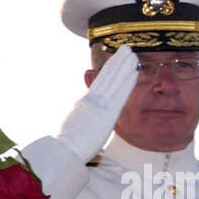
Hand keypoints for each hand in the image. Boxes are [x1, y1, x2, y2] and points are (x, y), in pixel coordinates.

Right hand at [56, 45, 138, 161]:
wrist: (64, 149)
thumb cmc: (67, 146)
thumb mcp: (76, 129)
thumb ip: (83, 120)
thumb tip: (84, 120)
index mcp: (86, 105)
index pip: (100, 85)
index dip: (109, 71)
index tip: (117, 61)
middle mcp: (92, 101)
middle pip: (107, 77)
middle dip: (118, 63)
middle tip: (127, 49)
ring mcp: (99, 104)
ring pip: (113, 80)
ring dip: (124, 66)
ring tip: (132, 53)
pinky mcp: (106, 111)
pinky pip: (119, 93)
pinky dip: (127, 81)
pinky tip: (134, 71)